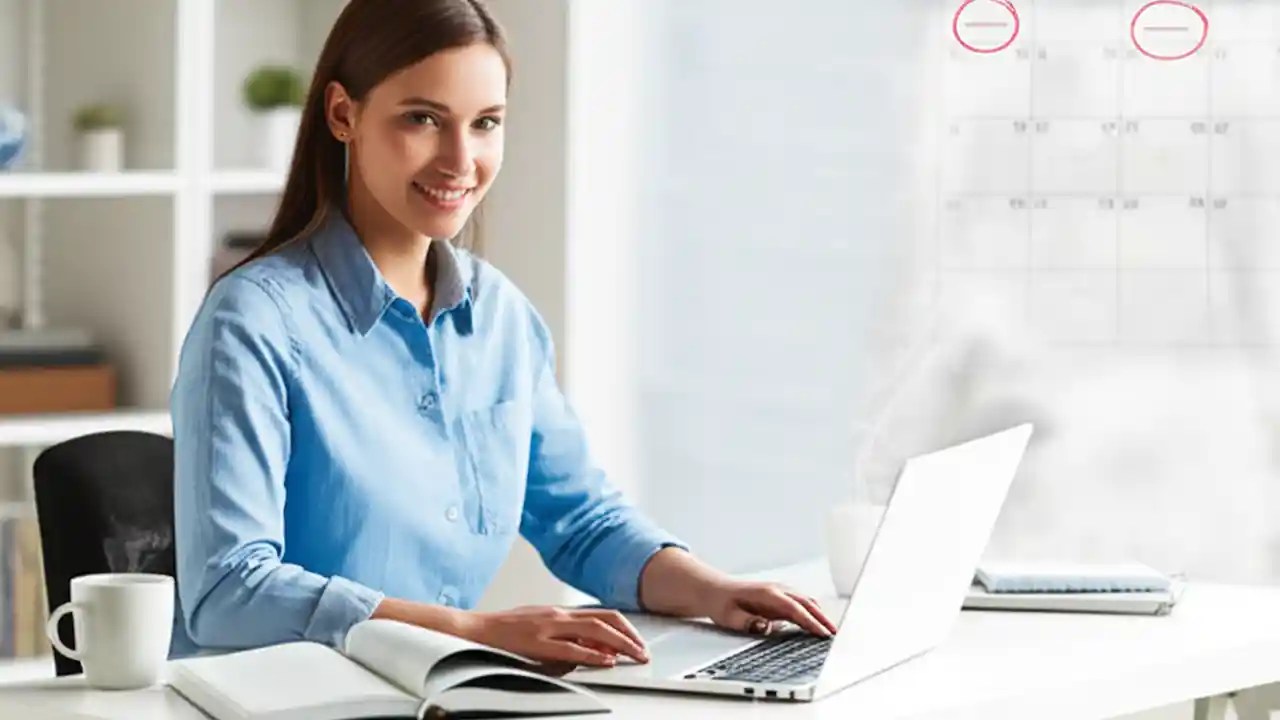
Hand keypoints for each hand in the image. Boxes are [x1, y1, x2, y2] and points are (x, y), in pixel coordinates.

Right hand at [457, 606, 649, 667]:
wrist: (476, 630)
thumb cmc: (504, 631)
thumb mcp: (540, 630)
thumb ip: (564, 638)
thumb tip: (590, 651)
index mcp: (560, 612)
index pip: (602, 614)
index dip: (624, 628)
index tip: (637, 642)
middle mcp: (558, 615)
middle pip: (606, 619)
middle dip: (630, 636)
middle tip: (642, 652)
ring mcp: (549, 627)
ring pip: (595, 630)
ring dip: (620, 644)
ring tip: (633, 656)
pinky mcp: (538, 642)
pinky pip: (571, 648)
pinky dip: (593, 654)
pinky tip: (606, 661)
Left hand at [704, 580, 838, 637]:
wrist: (714, 590)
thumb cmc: (721, 603)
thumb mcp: (728, 616)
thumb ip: (747, 622)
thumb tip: (766, 626)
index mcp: (766, 594)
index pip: (794, 608)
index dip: (810, 621)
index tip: (822, 633)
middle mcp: (775, 590)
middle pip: (805, 603)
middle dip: (821, 618)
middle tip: (834, 634)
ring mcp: (778, 592)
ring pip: (805, 601)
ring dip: (818, 614)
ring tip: (829, 631)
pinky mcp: (778, 597)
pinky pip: (799, 604)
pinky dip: (811, 612)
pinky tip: (816, 623)